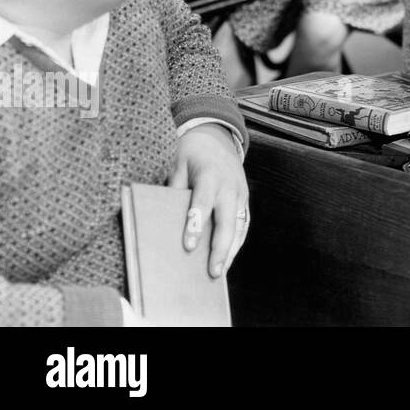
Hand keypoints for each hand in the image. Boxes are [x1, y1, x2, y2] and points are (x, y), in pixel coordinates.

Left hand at [168, 125, 248, 279]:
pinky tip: (229, 257)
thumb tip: (165, 219)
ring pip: (239, 224)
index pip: (203, 204)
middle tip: (213, 272)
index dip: (196, 225)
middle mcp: (229, 186)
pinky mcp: (244, 198)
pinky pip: (244, 222)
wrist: (216, 136)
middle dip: (221, 248)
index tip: (188, 247)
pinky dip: (238, 241)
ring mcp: (241, 193)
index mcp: (210, 176)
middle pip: (228, 220)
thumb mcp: (177, 165)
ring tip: (221, 272)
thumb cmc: (191, 153)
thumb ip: (174, 189)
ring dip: (231, 249)